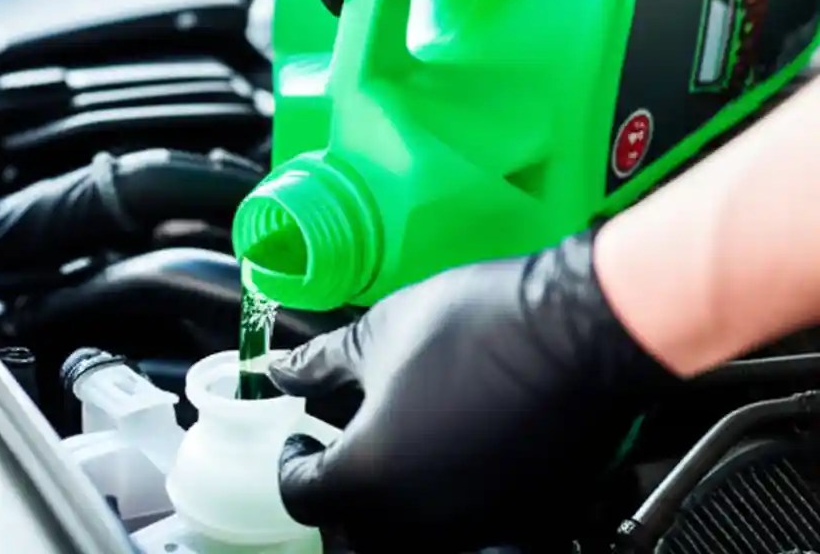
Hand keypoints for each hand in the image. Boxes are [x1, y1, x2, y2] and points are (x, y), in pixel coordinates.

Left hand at [269, 233, 677, 551]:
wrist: (579, 332)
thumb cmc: (474, 327)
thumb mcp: (377, 336)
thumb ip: (318, 365)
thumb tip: (281, 372)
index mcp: (368, 480)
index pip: (303, 496)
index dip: (292, 463)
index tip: (300, 438)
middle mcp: (418, 523)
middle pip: (354, 533)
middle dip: (339, 497)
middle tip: (340, 453)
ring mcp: (476, 530)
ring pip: (412, 540)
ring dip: (391, 509)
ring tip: (395, 457)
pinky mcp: (528, 526)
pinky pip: (474, 536)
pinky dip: (452, 515)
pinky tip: (454, 470)